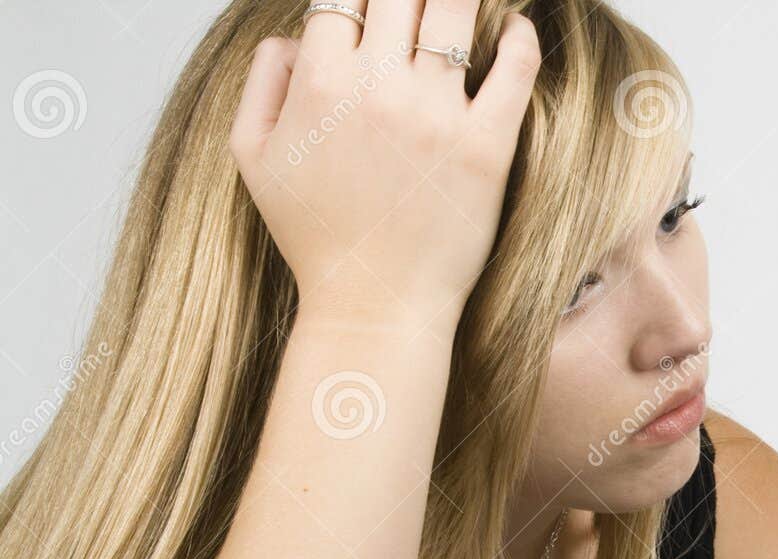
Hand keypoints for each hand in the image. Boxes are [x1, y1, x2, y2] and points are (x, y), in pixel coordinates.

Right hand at [229, 0, 540, 320]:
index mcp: (318, 83)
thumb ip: (263, 82)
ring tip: (461, 8)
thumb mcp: (254, 157)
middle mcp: (377, 89)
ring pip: (455, 15)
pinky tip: (517, 29)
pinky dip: (520, 38)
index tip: (375, 10)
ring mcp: (435, 116)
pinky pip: (515, 70)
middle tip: (419, 9)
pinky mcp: (485, 147)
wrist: (374, 305)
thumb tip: (296, 34)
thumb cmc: (316, 237)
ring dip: (460, 1)